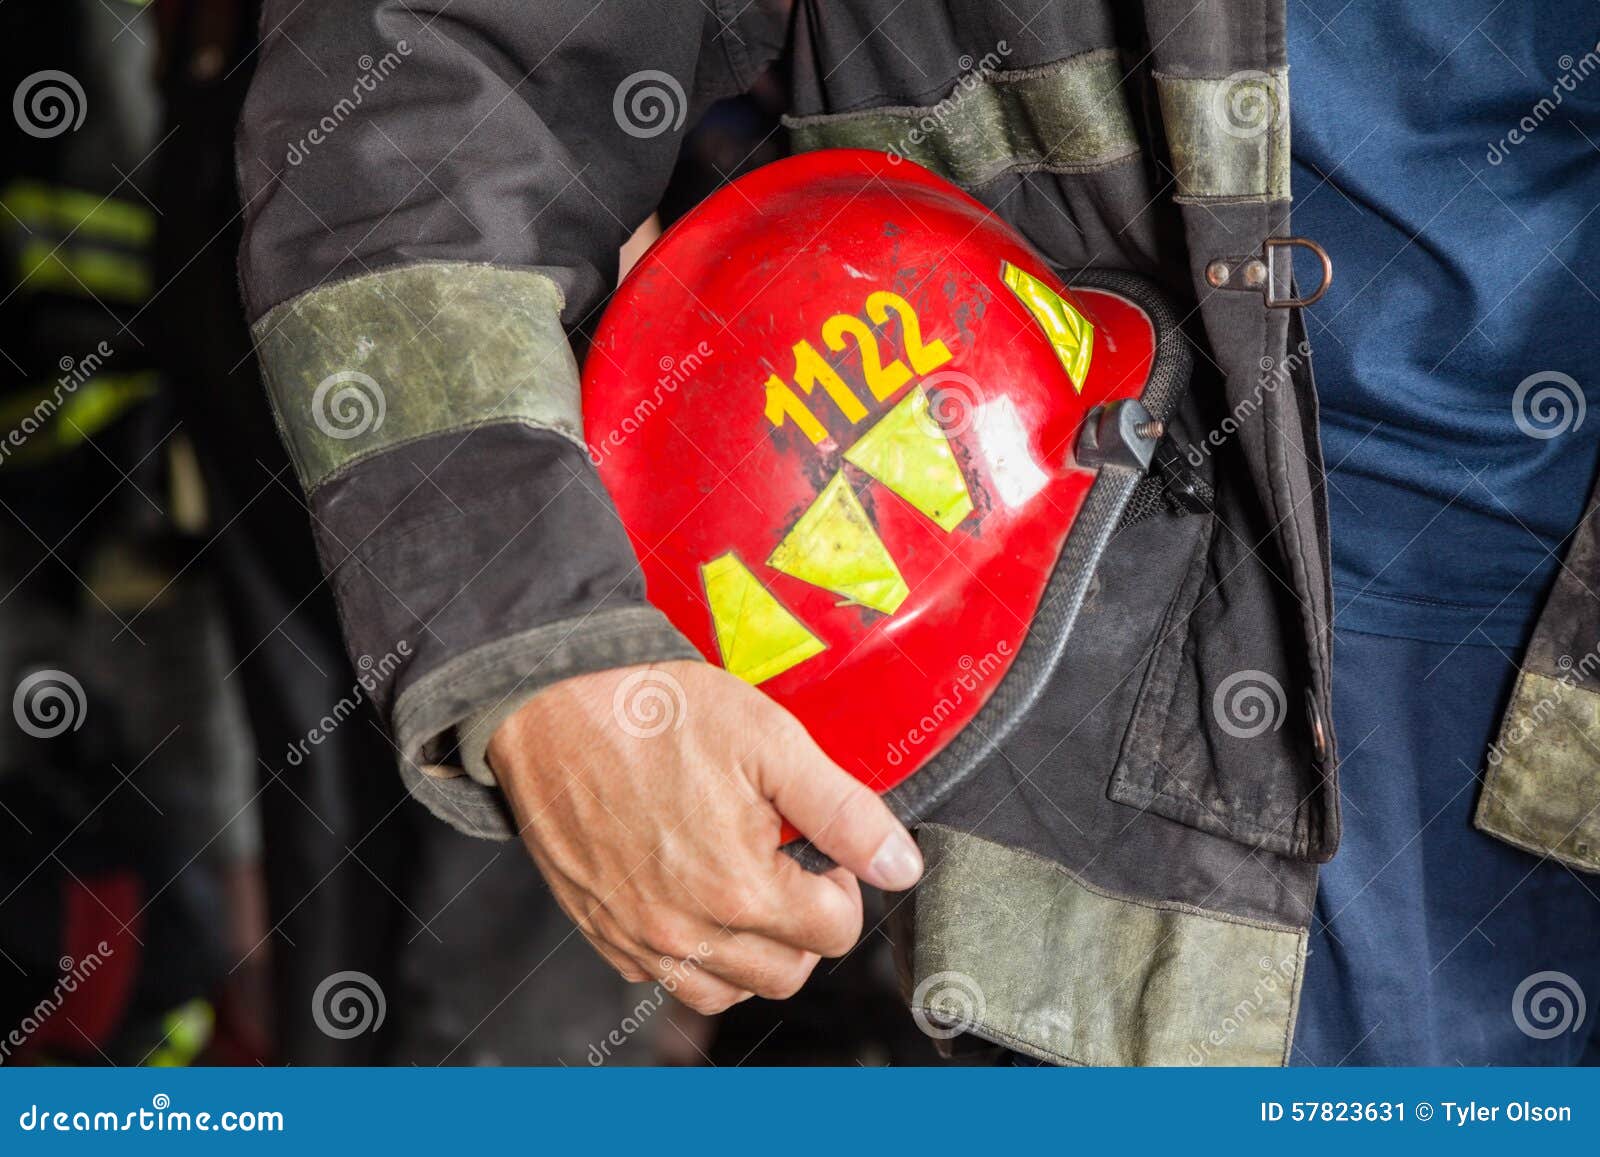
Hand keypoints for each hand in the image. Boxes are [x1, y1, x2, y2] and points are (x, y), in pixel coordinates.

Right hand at [488, 660, 922, 1012]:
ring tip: (749, 890)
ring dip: (755, 953)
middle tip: (791, 866)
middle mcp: (685, 930)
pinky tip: (695, 899)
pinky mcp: (600, 931)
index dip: (842, 884)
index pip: (835, 932)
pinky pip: (663, 978)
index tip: (821, 850)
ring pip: (726, 991)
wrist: (551, 707)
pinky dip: (693, 956)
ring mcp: (637, 938)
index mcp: (737, 887)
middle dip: (806, 927)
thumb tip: (900, 866)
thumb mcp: (769, 741)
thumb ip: (844, 810)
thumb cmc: (655, 715)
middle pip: (787, 974)